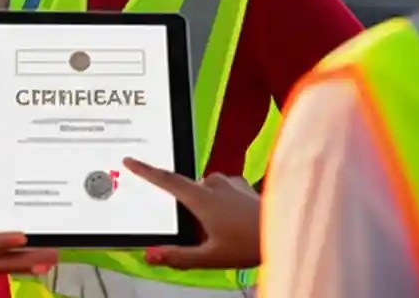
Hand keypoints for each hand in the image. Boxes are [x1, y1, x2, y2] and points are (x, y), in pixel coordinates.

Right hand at [122, 157, 260, 269]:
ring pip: (205, 190)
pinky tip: (232, 221)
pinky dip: (220, 202)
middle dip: (187, 208)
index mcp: (200, 197)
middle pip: (187, 190)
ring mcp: (229, 181)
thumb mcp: (210, 257)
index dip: (145, 170)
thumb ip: (178, 257)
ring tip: (222, 231)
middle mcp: (213, 183)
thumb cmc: (251, 243)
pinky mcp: (242, 184)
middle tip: (202, 232)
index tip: (130, 160)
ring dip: (205, 206)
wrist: (288, 229)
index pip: (165, 180)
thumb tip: (151, 256)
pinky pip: (222, 190)